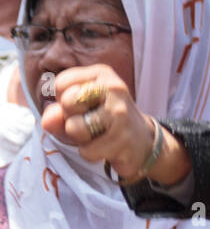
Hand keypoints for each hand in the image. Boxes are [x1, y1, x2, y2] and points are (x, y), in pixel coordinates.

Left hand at [39, 64, 158, 181]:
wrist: (143, 142)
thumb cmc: (104, 122)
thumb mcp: (78, 111)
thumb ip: (56, 112)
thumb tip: (47, 121)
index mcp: (101, 74)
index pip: (61, 83)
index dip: (64, 100)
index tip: (83, 106)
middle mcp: (113, 88)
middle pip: (67, 102)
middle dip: (71, 118)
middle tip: (92, 121)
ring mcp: (120, 112)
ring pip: (74, 127)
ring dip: (81, 138)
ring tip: (99, 135)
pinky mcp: (122, 138)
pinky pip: (86, 151)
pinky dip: (91, 153)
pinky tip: (108, 147)